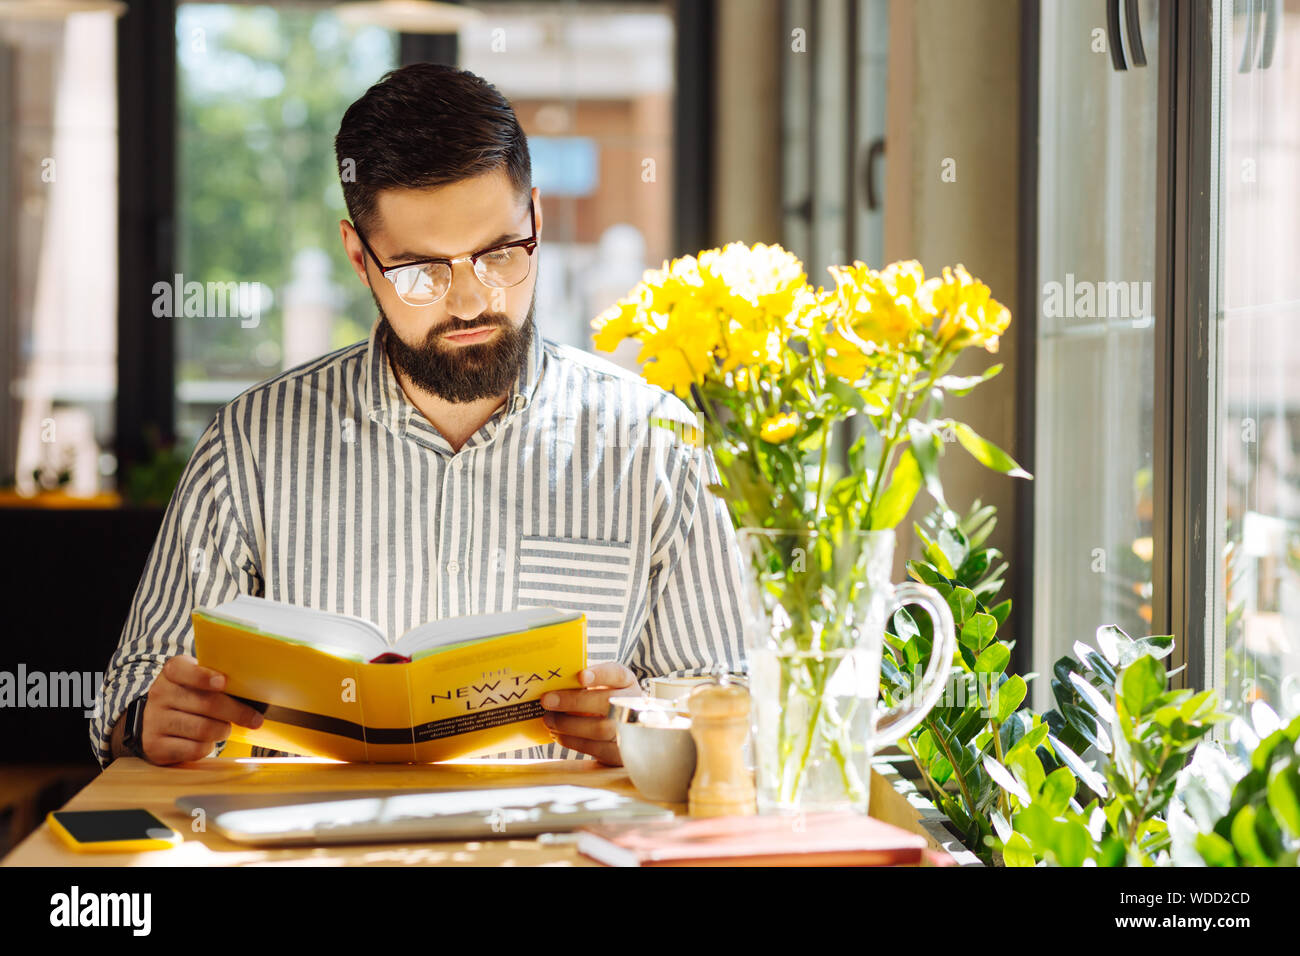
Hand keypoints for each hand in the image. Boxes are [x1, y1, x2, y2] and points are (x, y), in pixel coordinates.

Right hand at [134, 655, 264, 764]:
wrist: (154, 723)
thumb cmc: (189, 698)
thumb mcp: (197, 681)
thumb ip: (218, 680)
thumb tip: (254, 690)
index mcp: (172, 672)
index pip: (183, 670)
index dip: (204, 677)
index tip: (223, 683)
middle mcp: (160, 693)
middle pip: (207, 703)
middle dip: (237, 712)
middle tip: (254, 719)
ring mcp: (154, 720)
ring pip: (203, 728)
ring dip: (223, 730)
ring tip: (225, 729)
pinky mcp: (155, 745)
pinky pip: (194, 749)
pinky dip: (208, 747)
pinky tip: (207, 742)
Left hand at [539, 662, 638, 764]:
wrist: (623, 731)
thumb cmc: (604, 703)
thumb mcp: (602, 687)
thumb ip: (583, 684)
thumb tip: (552, 686)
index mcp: (627, 683)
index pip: (617, 674)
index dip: (600, 675)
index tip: (580, 676)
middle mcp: (633, 705)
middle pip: (606, 702)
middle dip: (573, 701)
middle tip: (547, 701)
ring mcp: (630, 731)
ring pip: (600, 729)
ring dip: (568, 725)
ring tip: (549, 720)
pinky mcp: (620, 754)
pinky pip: (595, 749)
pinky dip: (572, 741)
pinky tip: (558, 734)